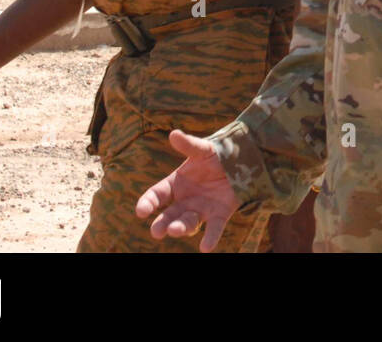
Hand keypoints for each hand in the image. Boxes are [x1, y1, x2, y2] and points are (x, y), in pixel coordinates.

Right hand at [136, 129, 239, 251]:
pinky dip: (210, 237)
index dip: (147, 203)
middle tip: (157, 231)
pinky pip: (213, 228)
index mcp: (175, 184)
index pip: (156, 195)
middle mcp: (185, 200)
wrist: (241, 160)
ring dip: (181, 228)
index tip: (141, 211)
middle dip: (162, 223)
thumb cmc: (216, 154)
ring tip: (175, 231)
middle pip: (169, 215)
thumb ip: (189, 145)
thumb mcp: (202, 149)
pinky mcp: (219, 214)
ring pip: (188, 222)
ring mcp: (201, 209)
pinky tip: (206, 248)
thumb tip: (174, 134)